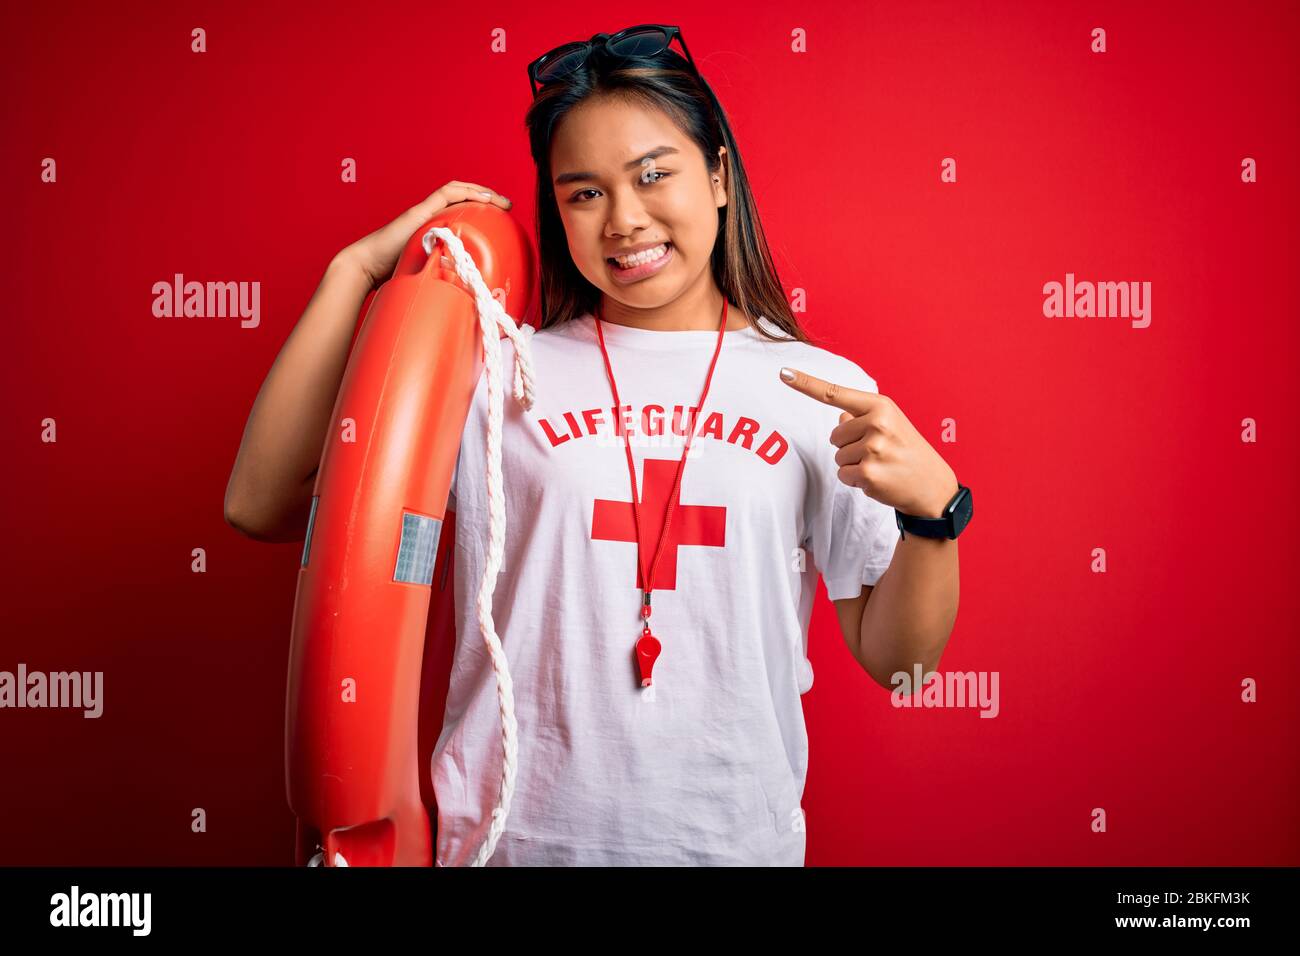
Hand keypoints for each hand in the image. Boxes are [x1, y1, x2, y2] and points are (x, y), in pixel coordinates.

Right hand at [338, 180, 512, 288]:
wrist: (367, 268)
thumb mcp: (428, 273)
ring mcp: (423, 212)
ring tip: (498, 199)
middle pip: (461, 196)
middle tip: (506, 205)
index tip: (501, 215)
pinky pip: (445, 194)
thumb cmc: (393, 275)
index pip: (460, 209)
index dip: (480, 208)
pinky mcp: (419, 212)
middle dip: (486, 197)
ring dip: (480, 192)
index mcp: (432, 227)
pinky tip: (483, 198)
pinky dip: (466, 193)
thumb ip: (445, 276)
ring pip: (456, 191)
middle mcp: (429, 215)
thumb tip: (466, 297)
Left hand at [779, 367, 958, 517]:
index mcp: (880, 406)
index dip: (806, 383)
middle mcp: (877, 423)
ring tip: (880, 465)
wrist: (932, 486)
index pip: (835, 393)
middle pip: (834, 435)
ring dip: (853, 465)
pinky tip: (878, 478)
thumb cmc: (907, 452)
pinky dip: (855, 480)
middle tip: (878, 453)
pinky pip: (842, 475)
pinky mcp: (868, 473)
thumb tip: (841, 417)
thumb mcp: (890, 425)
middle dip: (850, 447)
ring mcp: (872, 449)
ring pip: (838, 457)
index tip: (784, 373)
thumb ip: (862, 417)